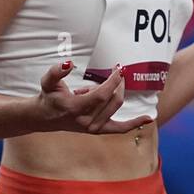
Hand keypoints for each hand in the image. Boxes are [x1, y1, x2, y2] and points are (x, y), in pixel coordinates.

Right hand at [36, 60, 152, 134]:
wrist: (44, 117)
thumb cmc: (49, 96)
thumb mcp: (48, 82)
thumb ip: (56, 72)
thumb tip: (69, 63)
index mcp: (75, 108)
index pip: (102, 94)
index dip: (113, 81)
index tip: (119, 68)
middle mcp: (86, 121)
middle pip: (112, 100)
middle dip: (119, 83)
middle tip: (119, 71)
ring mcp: (93, 128)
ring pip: (115, 107)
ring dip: (115, 93)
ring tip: (103, 85)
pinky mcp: (98, 130)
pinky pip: (120, 129)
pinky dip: (134, 123)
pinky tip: (149, 119)